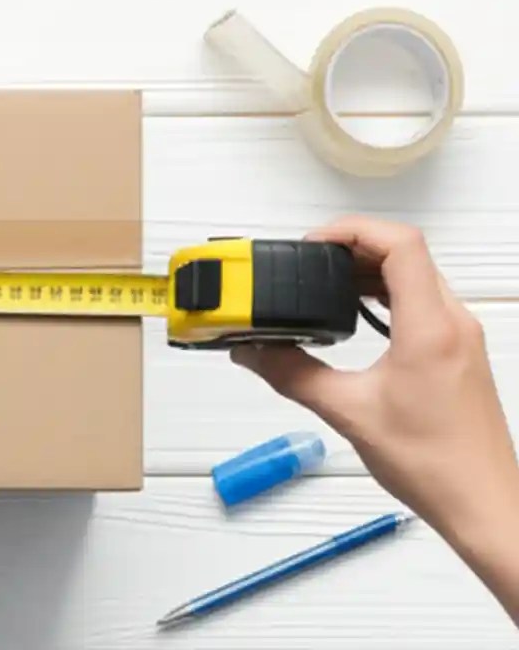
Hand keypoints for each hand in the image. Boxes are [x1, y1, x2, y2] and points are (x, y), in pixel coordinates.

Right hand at [230, 217, 518, 620]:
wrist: (482, 503)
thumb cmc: (432, 463)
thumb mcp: (347, 413)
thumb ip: (293, 374)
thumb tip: (253, 352)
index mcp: (430, 327)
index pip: (400, 244)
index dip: (352, 230)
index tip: (313, 245)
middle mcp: (453, 322)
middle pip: (407, 252)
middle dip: (354, 247)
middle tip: (310, 262)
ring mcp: (461, 336)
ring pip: (417, 276)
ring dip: (372, 270)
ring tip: (326, 284)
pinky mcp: (459, 353)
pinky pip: (424, 302)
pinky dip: (388, 294)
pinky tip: (359, 316)